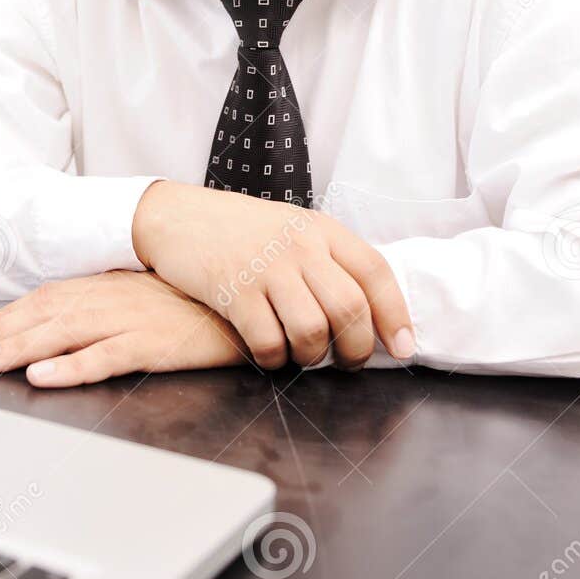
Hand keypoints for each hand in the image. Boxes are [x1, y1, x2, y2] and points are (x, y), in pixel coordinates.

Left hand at [0, 269, 249, 386]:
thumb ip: (108, 303)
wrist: (252, 300)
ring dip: (20, 350)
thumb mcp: (147, 295)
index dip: (6, 319)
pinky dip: (72, 367)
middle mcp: (112, 297)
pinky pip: (106, 356)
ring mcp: (132, 319)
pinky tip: (44, 378)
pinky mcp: (155, 344)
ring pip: (63, 334)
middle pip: (43, 314)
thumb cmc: (199, 301)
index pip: (45, 300)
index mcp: (108, 286)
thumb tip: (66, 321)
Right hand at [131, 181, 414, 372]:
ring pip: (313, 330)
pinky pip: (269, 342)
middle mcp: (299, 246)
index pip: (375, 272)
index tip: (402, 347)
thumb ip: (327, 260)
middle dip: (356, 348)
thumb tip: (367, 312)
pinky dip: (274, 359)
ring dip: (312, 356)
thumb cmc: (239, 230)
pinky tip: (269, 353)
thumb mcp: (292, 229)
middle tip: (347, 362)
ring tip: (303, 355)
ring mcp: (266, 268)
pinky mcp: (233, 291)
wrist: (177, 216)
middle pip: (350, 308)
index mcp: (321, 229)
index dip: (396, 315)